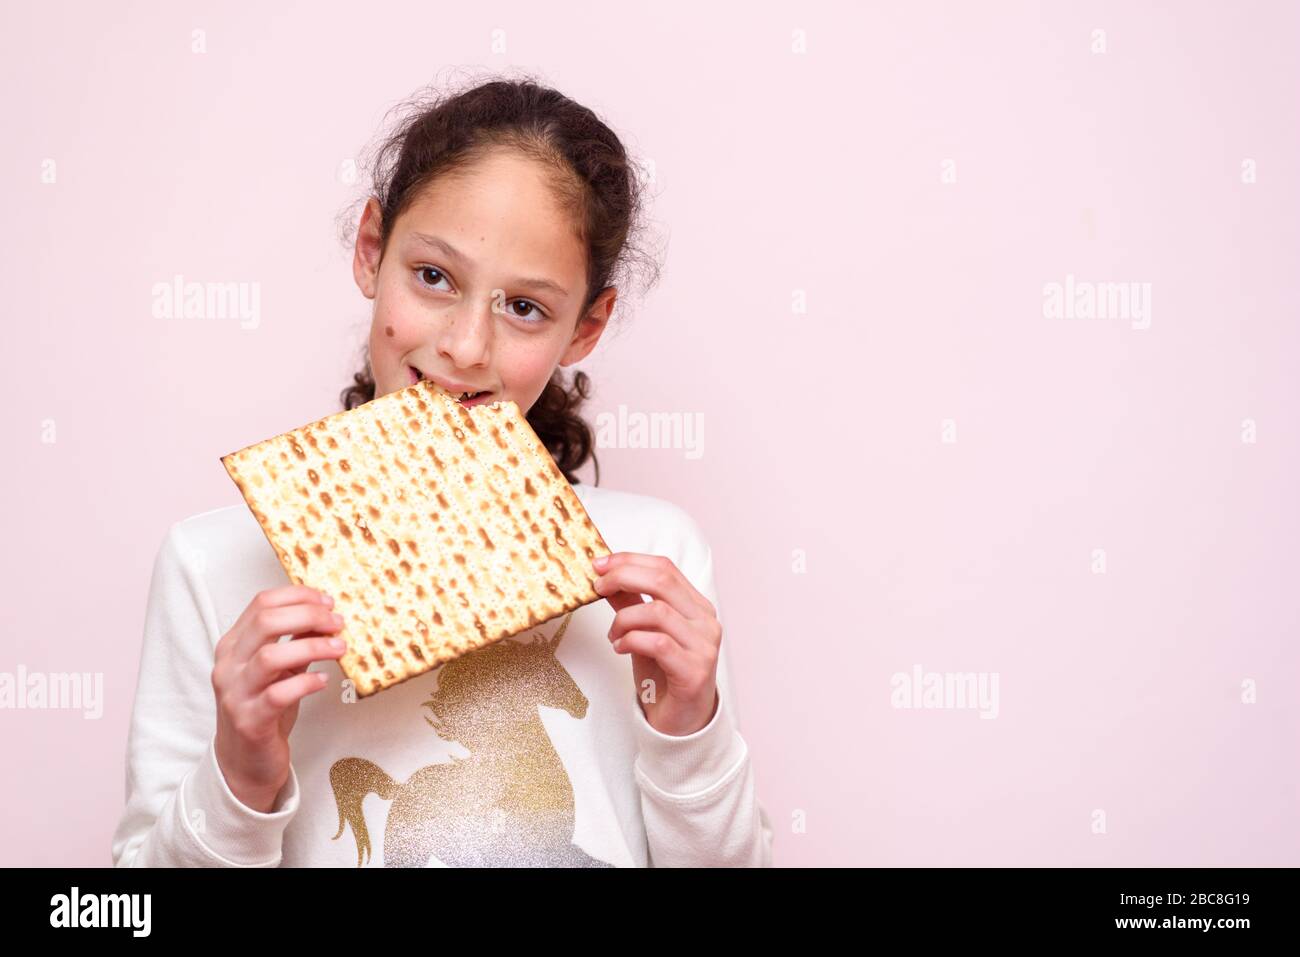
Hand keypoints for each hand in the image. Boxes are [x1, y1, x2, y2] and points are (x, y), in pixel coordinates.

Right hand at [211, 585, 347, 812]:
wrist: (245, 761)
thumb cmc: (265, 708)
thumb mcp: (281, 669)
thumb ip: (297, 641)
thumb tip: (327, 614)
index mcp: (234, 645)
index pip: (262, 603)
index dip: (298, 596)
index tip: (327, 601)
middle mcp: (229, 665)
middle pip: (266, 622)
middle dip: (308, 615)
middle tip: (338, 623)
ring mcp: (236, 693)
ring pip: (270, 656)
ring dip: (312, 647)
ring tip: (339, 648)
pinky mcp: (250, 720)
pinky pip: (279, 694)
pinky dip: (306, 683)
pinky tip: (323, 681)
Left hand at [592, 552, 720, 736]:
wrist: (681, 723)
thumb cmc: (663, 676)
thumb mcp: (643, 633)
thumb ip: (631, 604)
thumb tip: (606, 577)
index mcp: (696, 606)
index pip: (665, 567)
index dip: (629, 560)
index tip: (600, 564)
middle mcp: (706, 621)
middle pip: (663, 580)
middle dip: (622, 577)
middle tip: (597, 586)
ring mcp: (704, 646)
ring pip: (657, 611)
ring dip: (623, 619)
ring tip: (613, 635)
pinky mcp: (695, 671)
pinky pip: (658, 643)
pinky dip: (631, 641)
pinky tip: (620, 648)